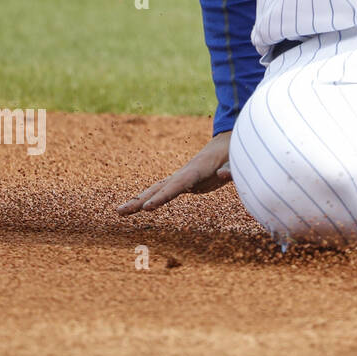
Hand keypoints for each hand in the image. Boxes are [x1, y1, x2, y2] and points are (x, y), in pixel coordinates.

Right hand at [117, 131, 232, 214]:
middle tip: (119, 212)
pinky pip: (163, 191)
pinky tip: (139, 207)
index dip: (162, 197)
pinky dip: (150, 199)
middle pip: (159, 188)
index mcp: (197, 170)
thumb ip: (231, 169)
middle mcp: (185, 173)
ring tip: (119, 212)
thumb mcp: (236, 161)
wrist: (228, 142)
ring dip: (139, 200)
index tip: (146, 208)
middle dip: (140, 200)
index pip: (177, 186)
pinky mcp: (184, 182)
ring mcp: (182, 177)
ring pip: (157, 189)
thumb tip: (223, 174)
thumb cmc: (233, 153)